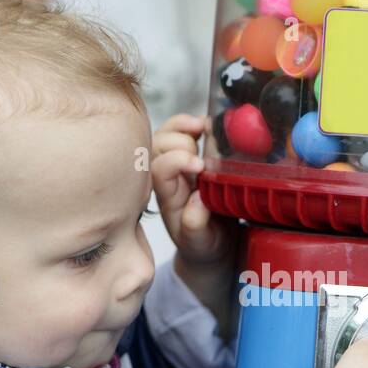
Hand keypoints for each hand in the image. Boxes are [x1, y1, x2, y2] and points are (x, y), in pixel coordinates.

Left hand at [150, 113, 235, 268]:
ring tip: (202, 126)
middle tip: (203, 152)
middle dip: (181, 143)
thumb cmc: (204, 243)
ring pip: (165, 134)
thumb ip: (196, 225)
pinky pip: (181, 132)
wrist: (210, 244)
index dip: (177, 161)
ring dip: (182, 125)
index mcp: (167, 197)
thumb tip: (198, 199)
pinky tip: (205, 124)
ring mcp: (176, 164)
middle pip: (158, 146)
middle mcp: (167, 177)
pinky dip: (191, 122)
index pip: (159, 169)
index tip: (200, 167)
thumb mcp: (202, 242)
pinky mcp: (190, 156)